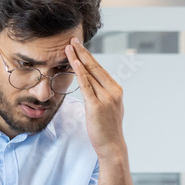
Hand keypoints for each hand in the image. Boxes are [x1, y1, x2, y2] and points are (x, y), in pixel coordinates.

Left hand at [66, 38, 126, 159]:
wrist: (112, 145)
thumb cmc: (107, 128)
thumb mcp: (109, 107)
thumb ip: (103, 94)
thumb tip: (94, 85)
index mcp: (116, 90)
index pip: (100, 69)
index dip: (88, 56)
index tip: (79, 46)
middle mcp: (113, 91)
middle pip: (95, 67)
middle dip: (83, 52)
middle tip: (73, 40)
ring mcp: (105, 98)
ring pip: (90, 73)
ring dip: (78, 58)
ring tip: (68, 47)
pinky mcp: (96, 105)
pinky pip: (86, 85)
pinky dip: (80, 72)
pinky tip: (73, 63)